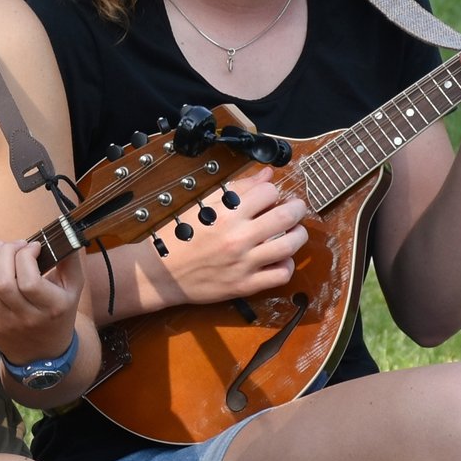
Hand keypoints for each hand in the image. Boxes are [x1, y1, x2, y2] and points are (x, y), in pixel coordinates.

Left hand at [0, 238, 80, 363]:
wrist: (43, 354)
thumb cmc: (59, 313)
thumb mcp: (73, 290)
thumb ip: (70, 261)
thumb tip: (65, 232)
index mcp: (51, 308)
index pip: (30, 281)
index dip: (26, 257)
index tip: (32, 247)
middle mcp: (26, 318)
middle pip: (3, 282)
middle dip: (4, 254)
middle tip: (12, 245)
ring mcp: (3, 323)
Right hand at [155, 170, 307, 306]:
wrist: (161, 274)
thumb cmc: (179, 236)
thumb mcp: (203, 205)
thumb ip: (238, 189)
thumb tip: (266, 175)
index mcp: (226, 213)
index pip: (267, 192)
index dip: (271, 191)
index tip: (269, 196)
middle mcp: (238, 237)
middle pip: (286, 216)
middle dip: (297, 208)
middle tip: (296, 207)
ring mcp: (244, 263)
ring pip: (289, 246)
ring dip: (299, 235)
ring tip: (295, 231)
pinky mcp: (246, 285)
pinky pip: (281, 275)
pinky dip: (287, 264)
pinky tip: (280, 258)